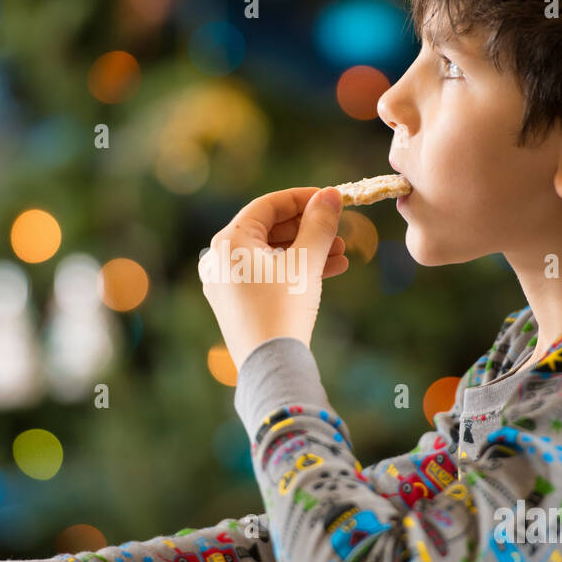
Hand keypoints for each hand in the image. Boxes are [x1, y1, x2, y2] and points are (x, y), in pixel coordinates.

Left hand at [199, 186, 346, 372]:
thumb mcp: (305, 262)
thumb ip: (319, 224)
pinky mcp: (237, 303)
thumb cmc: (283, 309)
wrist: (270, 366)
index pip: (268, 206)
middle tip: (340, 230)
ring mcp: (226, 283)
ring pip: (272, 254)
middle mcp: (220, 259)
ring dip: (307, 251)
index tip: (331, 198)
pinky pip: (267, 275)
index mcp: (228, 242)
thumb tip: (331, 195)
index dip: (303, 199)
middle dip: (309, 229)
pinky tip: (329, 271)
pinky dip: (295, 271)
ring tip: (342, 254)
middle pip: (270, 230)